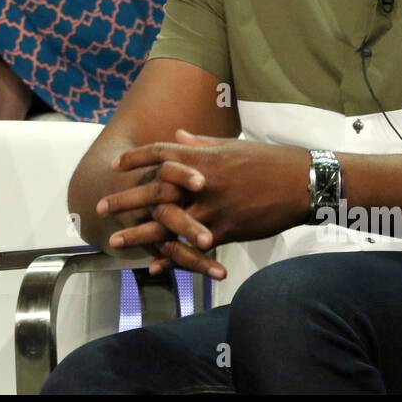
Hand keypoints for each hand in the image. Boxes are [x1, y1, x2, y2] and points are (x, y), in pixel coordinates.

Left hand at [98, 129, 310, 277]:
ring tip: (116, 241)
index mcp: (202, 157)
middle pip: (154, 191)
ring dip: (139, 233)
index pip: (160, 154)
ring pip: (167, 224)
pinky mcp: (224, 230)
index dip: (135, 159)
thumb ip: (200, 144)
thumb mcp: (231, 146)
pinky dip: (173, 257)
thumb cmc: (268, 160)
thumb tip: (177, 136)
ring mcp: (212, 208)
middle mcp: (201, 182)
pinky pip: (192, 246)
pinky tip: (156, 265)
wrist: (301, 183)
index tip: (115, 166)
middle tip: (100, 208)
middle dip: (125, 200)